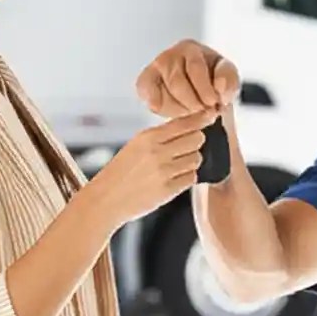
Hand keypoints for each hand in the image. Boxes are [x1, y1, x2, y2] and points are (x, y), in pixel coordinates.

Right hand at [85, 108, 219, 224]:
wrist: (105, 200)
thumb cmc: (120, 173)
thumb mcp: (135, 146)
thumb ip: (160, 136)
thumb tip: (190, 127)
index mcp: (147, 137)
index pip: (184, 122)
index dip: (201, 118)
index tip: (210, 116)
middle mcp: (157, 152)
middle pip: (196, 139)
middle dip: (196, 142)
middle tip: (188, 147)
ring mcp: (163, 171)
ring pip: (196, 158)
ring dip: (192, 161)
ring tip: (177, 165)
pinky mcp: (168, 190)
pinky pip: (191, 178)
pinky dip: (187, 177)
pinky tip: (175, 178)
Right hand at [136, 39, 239, 117]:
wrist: (201, 91)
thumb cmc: (214, 80)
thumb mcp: (229, 78)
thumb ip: (229, 79)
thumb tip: (220, 87)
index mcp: (191, 49)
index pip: (195, 68)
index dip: (205, 89)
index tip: (213, 103)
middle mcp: (169, 55)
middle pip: (177, 83)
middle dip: (192, 102)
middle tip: (203, 112)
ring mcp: (154, 69)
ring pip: (162, 93)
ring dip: (179, 109)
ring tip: (192, 113)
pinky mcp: (144, 82)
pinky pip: (146, 94)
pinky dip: (156, 105)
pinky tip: (167, 112)